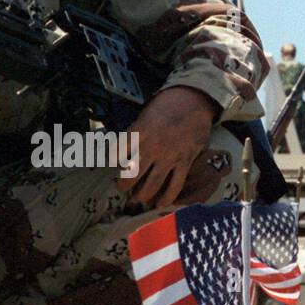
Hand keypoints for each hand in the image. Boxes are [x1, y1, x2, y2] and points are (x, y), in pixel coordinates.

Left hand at [118, 86, 218, 208]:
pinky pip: (174, 185)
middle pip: (132, 174)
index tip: (109, 166)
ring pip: (152, 185)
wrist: (195, 100)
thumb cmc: (167, 105)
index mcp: (140, 132)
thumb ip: (135, 134)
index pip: (118, 152)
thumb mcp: (145, 114)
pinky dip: (166, 198)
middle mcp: (153, 146)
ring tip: (136, 199)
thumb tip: (122, 151)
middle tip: (121, 188)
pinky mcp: (185, 162)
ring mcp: (170, 156)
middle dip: (124, 186)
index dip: (111, 162)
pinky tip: (159, 204)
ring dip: (141, 196)